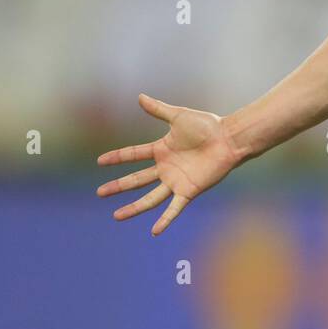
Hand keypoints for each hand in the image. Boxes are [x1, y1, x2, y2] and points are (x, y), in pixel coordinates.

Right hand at [96, 93, 240, 235]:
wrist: (228, 139)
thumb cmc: (207, 126)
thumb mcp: (178, 116)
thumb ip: (158, 110)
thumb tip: (139, 96)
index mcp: (161, 150)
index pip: (133, 155)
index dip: (117, 157)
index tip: (99, 161)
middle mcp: (166, 168)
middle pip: (137, 179)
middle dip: (118, 186)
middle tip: (99, 192)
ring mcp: (176, 181)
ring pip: (150, 198)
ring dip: (134, 208)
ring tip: (116, 216)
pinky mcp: (189, 190)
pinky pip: (174, 208)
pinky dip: (165, 220)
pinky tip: (154, 231)